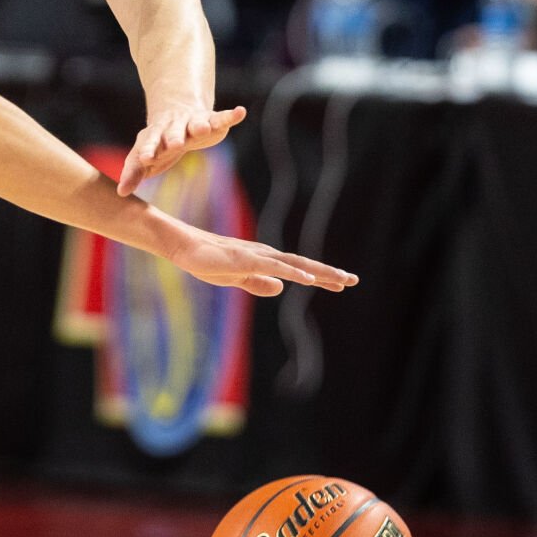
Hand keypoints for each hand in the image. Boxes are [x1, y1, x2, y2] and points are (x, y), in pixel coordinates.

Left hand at [118, 106, 246, 194]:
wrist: (175, 112)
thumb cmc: (157, 143)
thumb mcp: (144, 158)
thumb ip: (133, 173)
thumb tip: (120, 193)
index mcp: (155, 137)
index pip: (149, 144)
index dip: (147, 150)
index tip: (144, 158)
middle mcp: (173, 127)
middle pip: (173, 132)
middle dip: (174, 137)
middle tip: (176, 144)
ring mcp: (192, 122)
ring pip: (196, 123)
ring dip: (199, 125)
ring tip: (203, 127)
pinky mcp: (211, 120)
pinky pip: (221, 117)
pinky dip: (231, 116)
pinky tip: (240, 112)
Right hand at [167, 229, 358, 297]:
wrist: (182, 246)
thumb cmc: (205, 260)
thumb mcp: (235, 279)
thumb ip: (257, 283)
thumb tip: (281, 289)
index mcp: (263, 261)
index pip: (297, 269)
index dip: (320, 276)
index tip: (341, 283)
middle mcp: (265, 255)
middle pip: (303, 265)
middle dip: (328, 273)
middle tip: (354, 280)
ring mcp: (257, 256)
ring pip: (295, 265)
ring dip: (319, 272)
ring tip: (342, 279)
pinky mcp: (247, 260)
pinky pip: (275, 268)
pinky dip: (294, 273)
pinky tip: (309, 280)